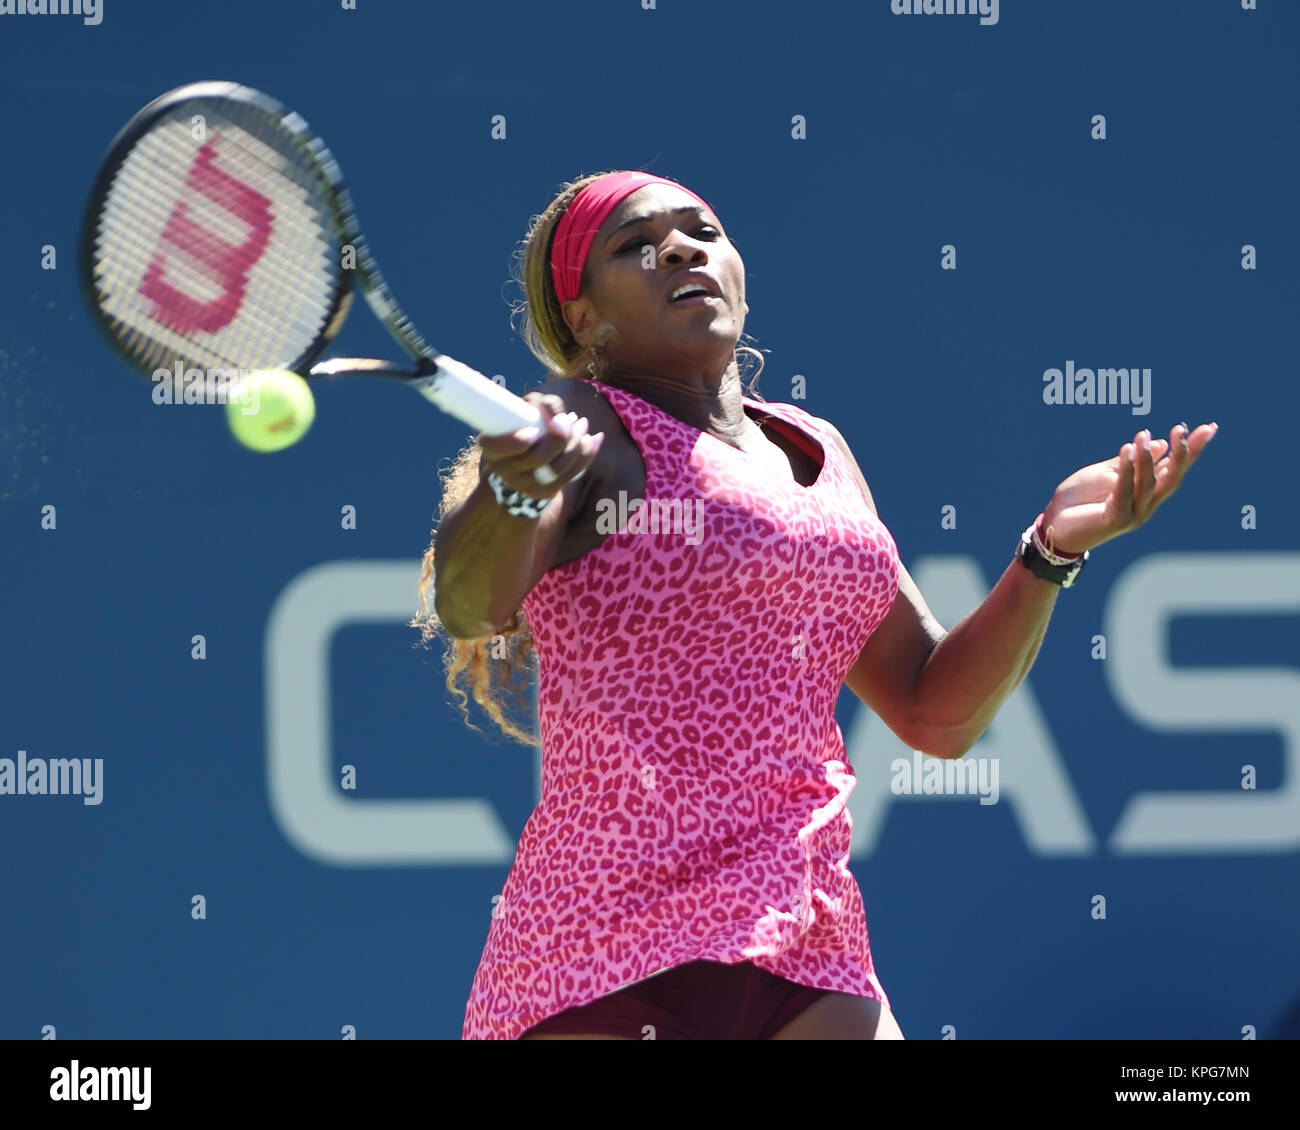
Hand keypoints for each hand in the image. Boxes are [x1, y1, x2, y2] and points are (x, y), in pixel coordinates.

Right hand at [476, 391, 604, 499]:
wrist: (520, 461)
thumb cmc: (522, 426)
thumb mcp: (522, 411)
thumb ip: (539, 405)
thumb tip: (563, 416)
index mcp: (492, 448)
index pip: (502, 447)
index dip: (519, 441)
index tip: (535, 431)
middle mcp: (506, 470)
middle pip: (537, 459)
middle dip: (559, 438)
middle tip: (571, 419)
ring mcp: (526, 485)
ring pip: (558, 468)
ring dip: (576, 443)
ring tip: (582, 423)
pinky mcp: (547, 491)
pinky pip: (572, 474)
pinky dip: (587, 454)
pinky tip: (595, 438)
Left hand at [1039, 422, 1217, 555]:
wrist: (1052, 528)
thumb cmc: (1078, 501)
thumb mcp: (1105, 474)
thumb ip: (1129, 462)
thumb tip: (1159, 444)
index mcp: (1146, 493)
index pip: (1174, 468)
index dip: (1191, 449)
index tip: (1209, 427)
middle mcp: (1145, 505)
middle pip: (1172, 478)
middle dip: (1182, 454)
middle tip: (1182, 429)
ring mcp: (1132, 514)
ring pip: (1149, 483)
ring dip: (1146, 457)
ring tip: (1142, 434)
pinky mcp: (1115, 519)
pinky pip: (1124, 490)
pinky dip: (1127, 470)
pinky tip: (1128, 449)